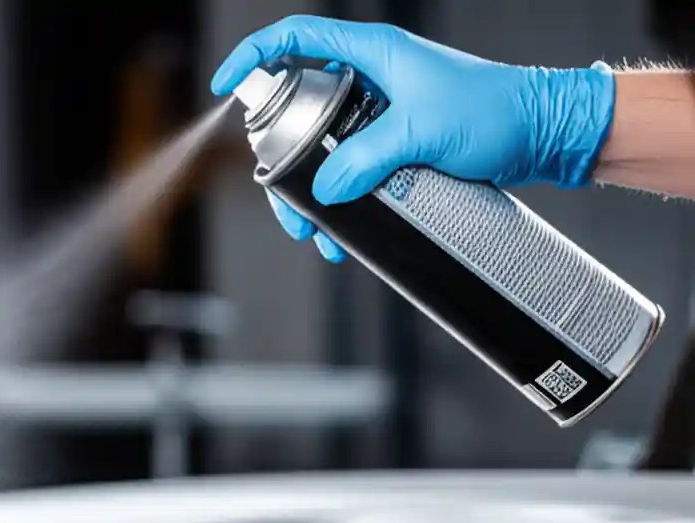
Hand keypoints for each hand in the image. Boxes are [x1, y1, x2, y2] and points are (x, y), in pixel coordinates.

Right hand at [212, 15, 614, 260]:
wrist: (545, 134)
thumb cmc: (497, 111)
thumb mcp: (422, 132)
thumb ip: (367, 158)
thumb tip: (327, 188)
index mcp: (373, 54)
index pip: (296, 38)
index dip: (254, 56)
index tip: (226, 86)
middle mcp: (372, 79)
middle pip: (301, 109)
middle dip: (282, 156)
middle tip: (280, 195)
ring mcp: (384, 112)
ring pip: (324, 148)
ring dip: (313, 190)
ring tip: (314, 230)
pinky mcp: (397, 143)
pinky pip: (354, 169)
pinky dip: (344, 199)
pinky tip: (344, 233)